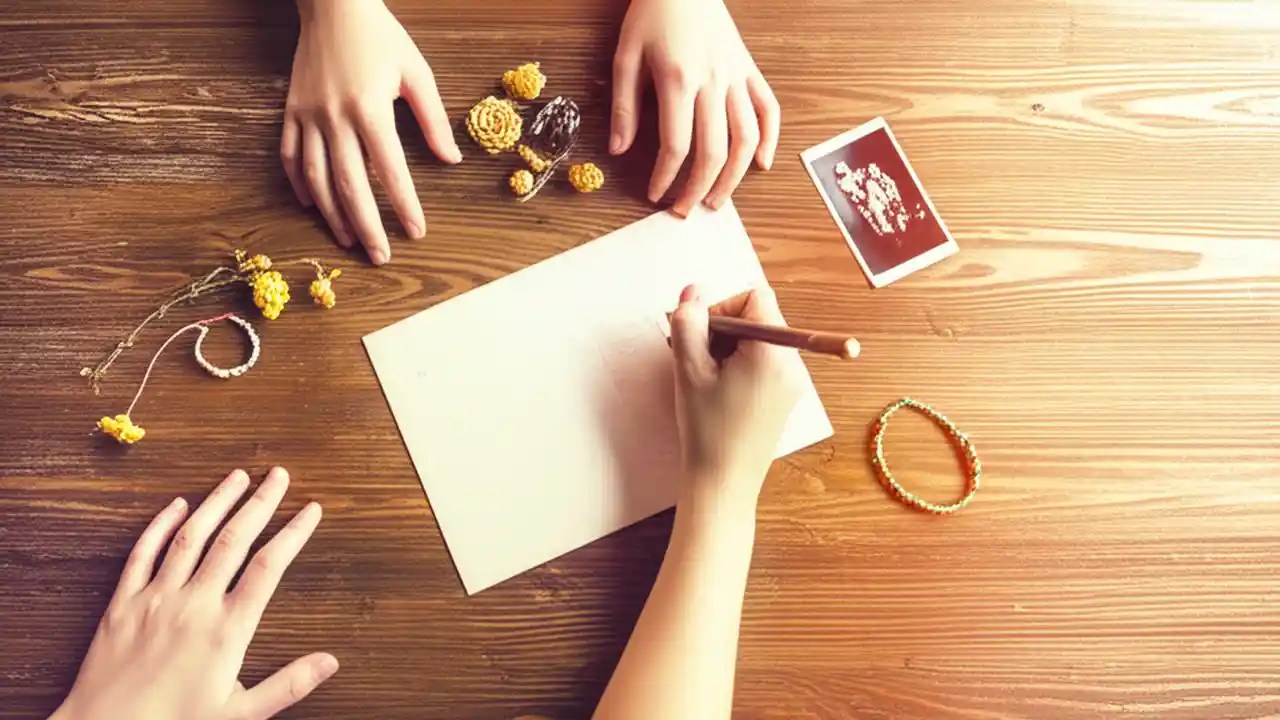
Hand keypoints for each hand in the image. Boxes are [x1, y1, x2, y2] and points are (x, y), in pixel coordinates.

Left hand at [52, 468, 332, 719]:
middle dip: (260, 503)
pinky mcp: (122, 604)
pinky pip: (142, 554)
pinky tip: (176, 506)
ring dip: (217, 502)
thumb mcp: (241, 714)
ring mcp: (155, 600)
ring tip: (237, 477)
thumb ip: (288, 685)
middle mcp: (193, 605)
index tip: (311, 509)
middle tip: (279, 475)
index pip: (269, 567)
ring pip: (191, 537)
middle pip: (234, 540)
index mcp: (226, 630)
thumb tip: (330, 661)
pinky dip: (160, 525)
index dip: (294, 533)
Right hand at [282, 0, 461, 265]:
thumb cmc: (381, 37)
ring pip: (316, 176)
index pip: (390, 169)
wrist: (333, 5)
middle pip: (350, 183)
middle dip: (366, 224)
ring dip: (332, 213)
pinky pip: (290, 156)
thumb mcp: (417, 73)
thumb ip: (432, 119)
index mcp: (370, 108)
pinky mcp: (291, 110)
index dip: (404, 204)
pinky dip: (300, 184)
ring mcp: (308, 115)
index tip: (415, 232)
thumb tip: (449, 159)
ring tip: (349, 240)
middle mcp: (335, 116)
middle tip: (380, 255)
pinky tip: (313, 206)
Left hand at [611, 0, 779, 216]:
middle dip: (698, 188)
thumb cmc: (652, 15)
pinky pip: (768, 110)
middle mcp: (713, 82)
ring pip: (746, 138)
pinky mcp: (750, 71)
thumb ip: (625, 106)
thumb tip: (618, 151)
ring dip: (734, 177)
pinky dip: (770, 139)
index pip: (675, 145)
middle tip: (684, 210)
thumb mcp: (625, 57)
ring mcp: (736, 78)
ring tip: (717, 200)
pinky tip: (761, 165)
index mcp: (678, 80)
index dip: (664, 177)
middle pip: (713, 151)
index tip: (654, 195)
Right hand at [669, 284, 805, 507]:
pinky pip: (764, 363)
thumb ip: (689, 322)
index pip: (755, 298)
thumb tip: (694, 291)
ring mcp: (793, 383)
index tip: (701, 336)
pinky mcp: (785, 398)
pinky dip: (740, 366)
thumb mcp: (689, 369)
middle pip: (759, 319)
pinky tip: (719, 391)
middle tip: (697, 359)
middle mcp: (792, 364)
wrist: (723, 483)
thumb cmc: (706, 429)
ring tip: (706, 378)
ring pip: (759, 341)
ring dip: (729, 349)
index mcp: (774, 353)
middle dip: (724, 330)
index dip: (722, 308)